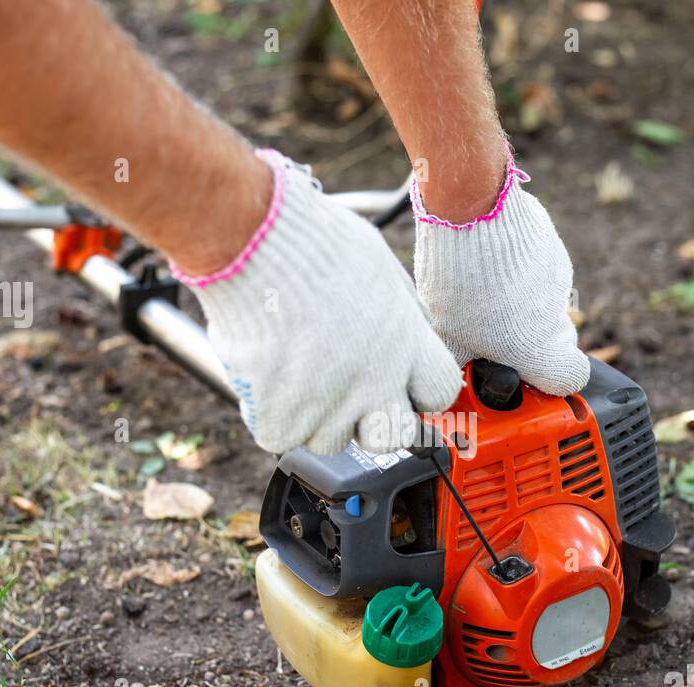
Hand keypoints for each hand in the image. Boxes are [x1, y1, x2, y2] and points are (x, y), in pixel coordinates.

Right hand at [175, 151, 462, 455]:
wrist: (254, 240)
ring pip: (329, 439)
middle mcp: (377, 377)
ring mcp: (331, 401)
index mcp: (406, 341)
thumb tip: (413, 333)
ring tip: (292, 370)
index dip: (418, 393)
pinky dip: (266, 414)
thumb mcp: (381, 268)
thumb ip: (403, 312)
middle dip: (370, 423)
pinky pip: (279, 436)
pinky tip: (262, 377)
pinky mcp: (283, 414)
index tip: (398, 386)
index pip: (439, 394)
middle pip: (391, 437)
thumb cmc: (311, 242)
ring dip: (311, 415)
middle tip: (344, 395)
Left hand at [411, 156, 590, 396]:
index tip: (524, 374)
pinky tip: (485, 264)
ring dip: (519, 305)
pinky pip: (538, 269)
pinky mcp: (550, 245)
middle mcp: (557, 317)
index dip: (551, 382)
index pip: (571, 380)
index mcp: (539, 349)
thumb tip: (447, 384)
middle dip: (525, 342)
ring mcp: (558, 278)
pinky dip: (518, 273)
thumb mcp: (447, 337)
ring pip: (543, 303)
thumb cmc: (460, 281)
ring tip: (477, 292)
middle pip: (554, 341)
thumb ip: (456, 367)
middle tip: (487, 334)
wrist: (471, 209)